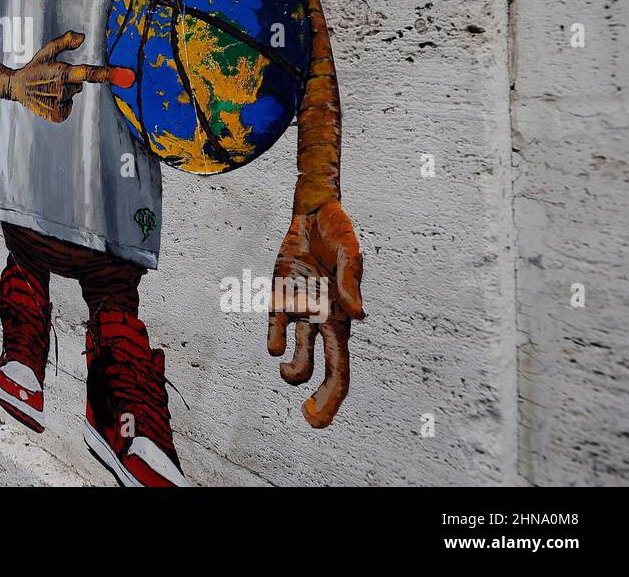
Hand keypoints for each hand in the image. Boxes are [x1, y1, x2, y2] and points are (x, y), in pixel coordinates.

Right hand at [5, 31, 133, 122]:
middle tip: (52, 79)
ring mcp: (58, 104)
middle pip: (79, 86)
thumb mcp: (46, 52)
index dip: (107, 74)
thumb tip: (83, 37)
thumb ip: (64, 42)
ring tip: (47, 89)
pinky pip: (67, 109)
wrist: (15, 88)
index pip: (88, 73)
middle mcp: (62, 89)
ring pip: (72, 96)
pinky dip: (60, 105)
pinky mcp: (56, 115)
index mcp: (62, 73)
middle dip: (69, 82)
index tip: (125, 76)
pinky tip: (47, 98)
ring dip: (64, 93)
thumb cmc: (34, 67)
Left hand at [266, 200, 365, 427]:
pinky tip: (275, 346)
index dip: (334, 395)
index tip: (320, 416)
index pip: (340, 368)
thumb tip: (358, 315)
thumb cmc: (338, 233)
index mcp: (341, 319)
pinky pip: (276, 327)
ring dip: (292, 370)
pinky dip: (274, 340)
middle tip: (308, 419)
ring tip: (286, 368)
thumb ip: (350, 282)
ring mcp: (300, 312)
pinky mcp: (280, 297)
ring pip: (297, 354)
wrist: (314, 213)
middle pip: (321, 370)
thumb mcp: (348, 253)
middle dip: (319, 400)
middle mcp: (321, 321)